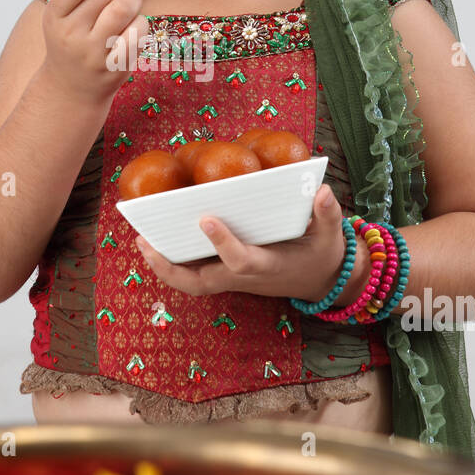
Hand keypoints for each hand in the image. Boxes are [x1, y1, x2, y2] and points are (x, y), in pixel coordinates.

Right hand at [40, 0, 151, 101]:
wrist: (71, 89)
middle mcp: (71, 34)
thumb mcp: (62, 13)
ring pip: (124, 7)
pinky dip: (140, 23)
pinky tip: (132, 27)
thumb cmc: (70, 42)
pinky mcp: (115, 67)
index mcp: (55, 16)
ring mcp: (94, 53)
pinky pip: (138, 31)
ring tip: (128, 5)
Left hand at [134, 183, 363, 303]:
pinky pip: (195, 275)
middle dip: (171, 267)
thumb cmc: (323, 254)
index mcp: (268, 266)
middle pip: (201, 283)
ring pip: (192, 283)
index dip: (222, 243)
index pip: (241, 260)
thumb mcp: (332, 236)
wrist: (322, 282)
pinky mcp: (228, 275)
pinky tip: (158, 241)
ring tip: (142, 239)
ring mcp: (234, 279)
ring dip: (165, 266)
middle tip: (145, 241)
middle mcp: (245, 277)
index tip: (205, 219)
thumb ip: (328, 215)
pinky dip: (174, 263)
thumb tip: (324, 191)